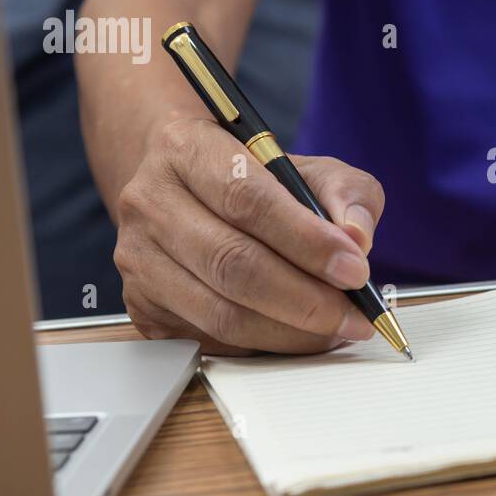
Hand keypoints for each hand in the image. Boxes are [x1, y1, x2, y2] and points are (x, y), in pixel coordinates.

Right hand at [113, 118, 385, 353]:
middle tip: (355, 314)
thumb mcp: (308, 168)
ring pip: (221, 314)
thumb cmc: (255, 179)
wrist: (188, 190)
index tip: (355, 269)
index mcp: (187, 149)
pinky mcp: (141, 307)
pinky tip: (298, 336)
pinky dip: (265, 346)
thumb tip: (357, 238)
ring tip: (336, 329)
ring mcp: (138, 259)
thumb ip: (346, 193)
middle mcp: (150, 202)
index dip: (306, 241)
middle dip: (306, 299)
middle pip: (232, 264)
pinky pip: (210, 341)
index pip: (246, 200)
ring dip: (290, 332)